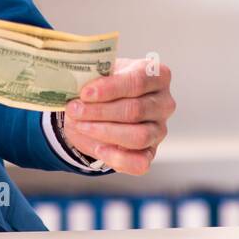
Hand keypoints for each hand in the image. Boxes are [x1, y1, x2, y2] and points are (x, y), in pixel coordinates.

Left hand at [61, 57, 174, 174]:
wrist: (98, 110)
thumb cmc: (103, 88)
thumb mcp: (98, 75)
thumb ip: (94, 80)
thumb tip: (82, 94)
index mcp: (156, 75)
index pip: (138, 81)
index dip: (110, 88)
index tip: (85, 93)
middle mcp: (164, 103)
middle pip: (136, 110)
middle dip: (100, 112)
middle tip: (74, 110)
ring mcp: (159, 130)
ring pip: (139, 136)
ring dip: (105, 132)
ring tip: (81, 125)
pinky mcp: (151, 153)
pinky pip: (139, 162)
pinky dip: (117, 158)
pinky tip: (99, 149)